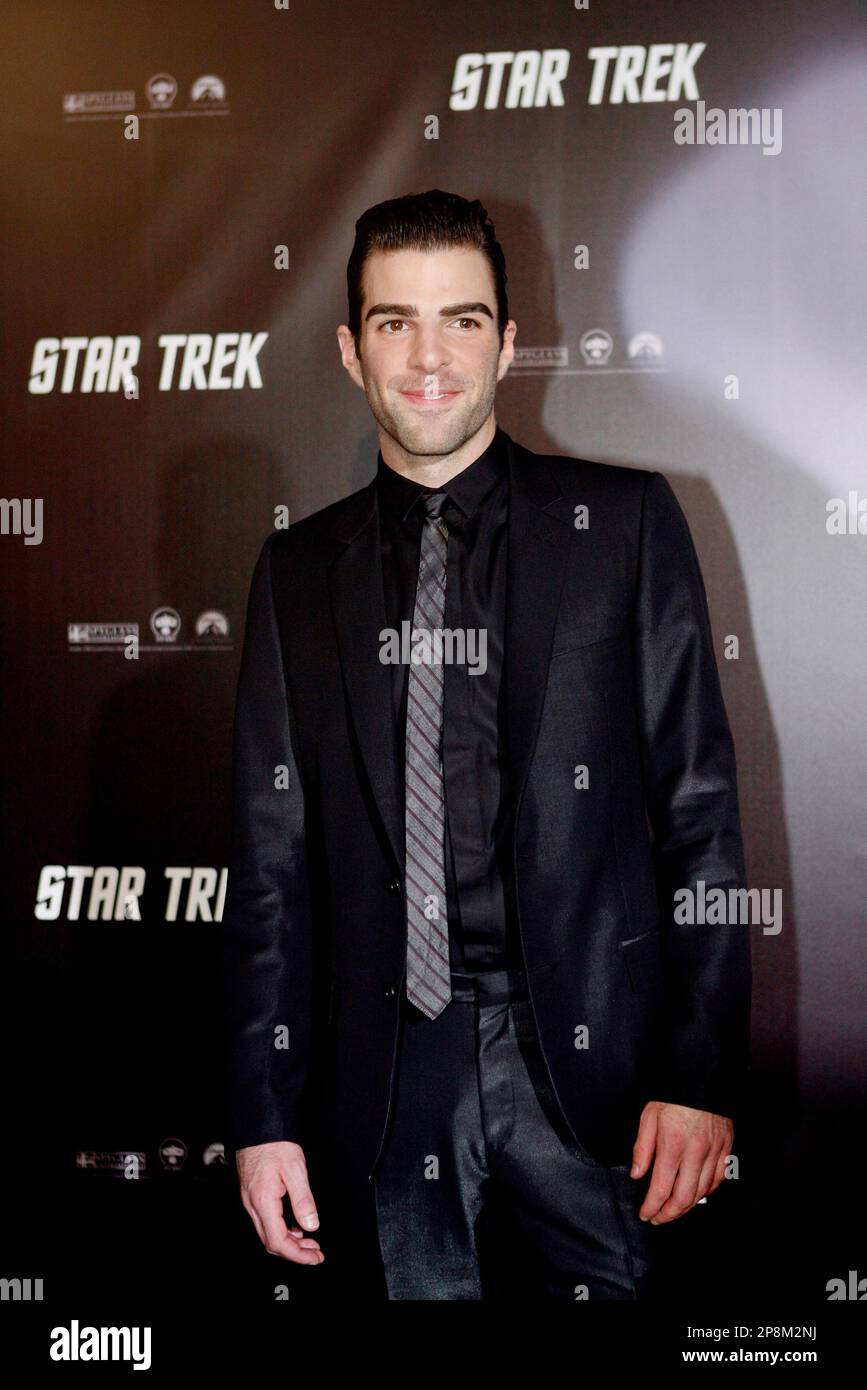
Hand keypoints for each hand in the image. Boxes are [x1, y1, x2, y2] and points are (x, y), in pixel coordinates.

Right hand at [236, 1140, 323, 1263]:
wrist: (259, 1128)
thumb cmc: (275, 1144)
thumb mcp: (295, 1170)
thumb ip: (304, 1200)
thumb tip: (311, 1225)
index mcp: (263, 1201)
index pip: (278, 1241)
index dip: (298, 1255)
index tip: (314, 1257)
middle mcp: (253, 1205)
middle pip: (271, 1242)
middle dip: (295, 1253)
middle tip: (315, 1253)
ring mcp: (250, 1201)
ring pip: (267, 1233)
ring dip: (289, 1242)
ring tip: (309, 1242)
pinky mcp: (252, 1195)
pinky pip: (265, 1221)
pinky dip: (282, 1230)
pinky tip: (295, 1227)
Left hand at [630, 1101, 731, 1224]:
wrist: (701, 1076)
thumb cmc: (673, 1094)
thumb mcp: (649, 1116)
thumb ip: (642, 1148)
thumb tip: (637, 1174)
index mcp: (672, 1145)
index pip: (660, 1189)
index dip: (651, 1207)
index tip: (645, 1213)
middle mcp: (695, 1152)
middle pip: (683, 1198)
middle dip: (668, 1214)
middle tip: (658, 1218)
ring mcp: (714, 1152)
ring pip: (702, 1192)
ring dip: (687, 1207)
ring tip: (674, 1209)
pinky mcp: (726, 1148)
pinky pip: (719, 1179)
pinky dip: (707, 1191)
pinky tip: (697, 1193)